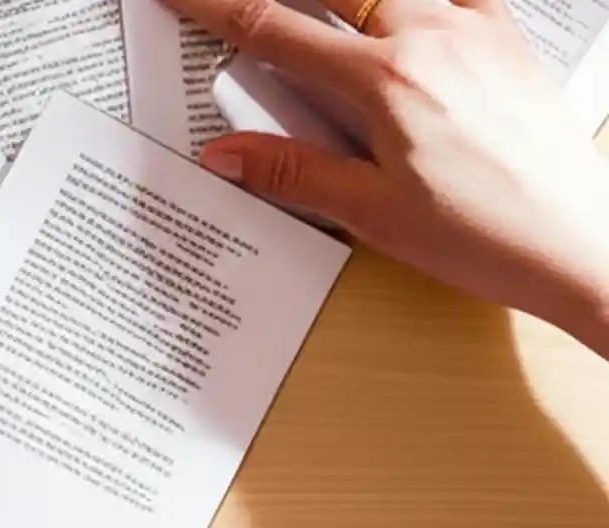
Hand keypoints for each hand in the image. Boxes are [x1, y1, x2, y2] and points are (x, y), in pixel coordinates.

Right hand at [166, 0, 608, 356]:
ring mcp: (476, 30)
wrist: (584, 244)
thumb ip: (294, 173)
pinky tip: (402, 14)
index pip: (275, 31)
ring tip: (322, 12)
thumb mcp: (375, 214)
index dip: (216, 7)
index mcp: (386, 82)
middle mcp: (432, 38)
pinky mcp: (507, 39)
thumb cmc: (488, 236)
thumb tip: (227, 154)